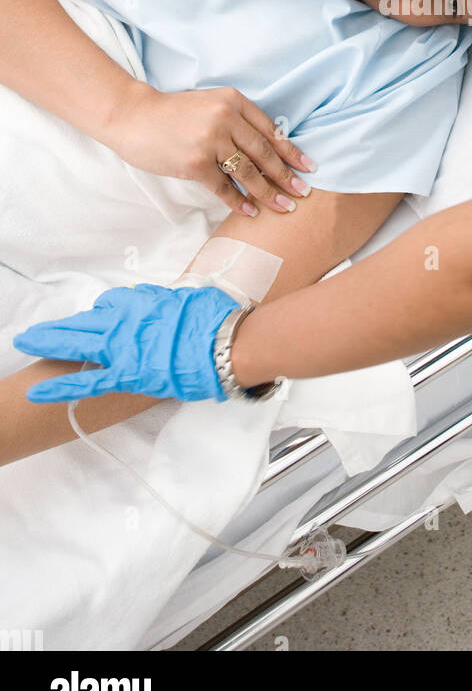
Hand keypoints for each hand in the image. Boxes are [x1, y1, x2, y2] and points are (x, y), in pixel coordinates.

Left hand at [12, 284, 238, 401]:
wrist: (225, 344)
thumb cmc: (213, 318)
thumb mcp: (188, 298)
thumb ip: (166, 301)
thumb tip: (158, 303)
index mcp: (139, 302)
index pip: (109, 305)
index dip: (102, 314)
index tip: (101, 322)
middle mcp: (124, 321)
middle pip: (82, 321)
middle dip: (56, 327)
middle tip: (32, 332)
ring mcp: (121, 348)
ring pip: (76, 341)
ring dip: (48, 341)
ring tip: (26, 342)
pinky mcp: (125, 375)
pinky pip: (86, 380)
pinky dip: (59, 387)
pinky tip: (35, 392)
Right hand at [107, 80, 315, 216]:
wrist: (133, 116)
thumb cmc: (173, 113)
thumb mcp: (210, 105)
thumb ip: (237, 120)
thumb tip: (268, 150)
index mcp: (233, 101)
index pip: (270, 130)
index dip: (291, 151)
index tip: (309, 167)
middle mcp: (225, 118)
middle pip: (264, 153)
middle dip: (287, 176)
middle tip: (304, 193)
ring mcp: (210, 141)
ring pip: (248, 172)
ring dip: (269, 193)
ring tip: (285, 207)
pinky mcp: (195, 163)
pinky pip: (224, 187)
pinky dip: (239, 202)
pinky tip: (251, 212)